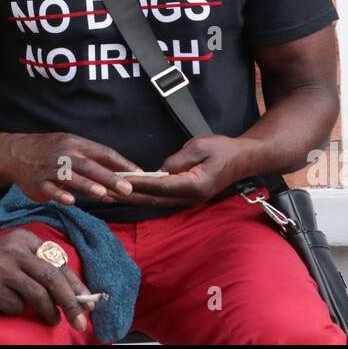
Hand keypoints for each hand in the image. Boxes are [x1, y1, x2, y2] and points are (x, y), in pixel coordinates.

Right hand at [0, 229, 92, 329]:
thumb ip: (41, 267)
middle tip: (80, 319)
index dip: (75, 283)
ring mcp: (2, 268)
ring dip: (49, 311)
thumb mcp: (18, 256)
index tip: (88, 300)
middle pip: (52, 277)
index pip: (58, 261)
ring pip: (38, 294)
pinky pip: (16, 305)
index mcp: (26, 239)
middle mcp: (15, 250)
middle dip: (71, 301)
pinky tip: (11, 305)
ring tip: (53, 319)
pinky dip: (19, 310)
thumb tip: (74, 293)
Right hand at [1, 132, 138, 204]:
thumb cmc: (51, 151)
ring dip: (87, 185)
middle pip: (90, 165)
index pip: (103, 152)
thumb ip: (94, 161)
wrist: (16, 152)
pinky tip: (70, 201)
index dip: (122, 163)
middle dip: (109, 177)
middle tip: (127, 188)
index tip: (139, 174)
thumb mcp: (71, 147)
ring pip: (71, 176)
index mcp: (77, 144)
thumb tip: (121, 175)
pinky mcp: (38, 182)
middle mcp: (65, 154)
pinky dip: (60, 194)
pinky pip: (50, 189)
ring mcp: (51, 168)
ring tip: (103, 194)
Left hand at [117, 135, 254, 207]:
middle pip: (153, 199)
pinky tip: (128, 191)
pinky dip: (143, 194)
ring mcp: (188, 200)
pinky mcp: (185, 197)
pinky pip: (160, 198)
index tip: (119, 180)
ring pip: (155, 201)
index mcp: (195, 185)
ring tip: (109, 192)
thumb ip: (177, 160)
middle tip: (105, 191)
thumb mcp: (199, 146)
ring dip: (133, 197)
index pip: (160, 185)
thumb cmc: (223, 149)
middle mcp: (190, 198)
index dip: (139, 183)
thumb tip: (158, 170)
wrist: (242, 159)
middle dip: (128, 195)